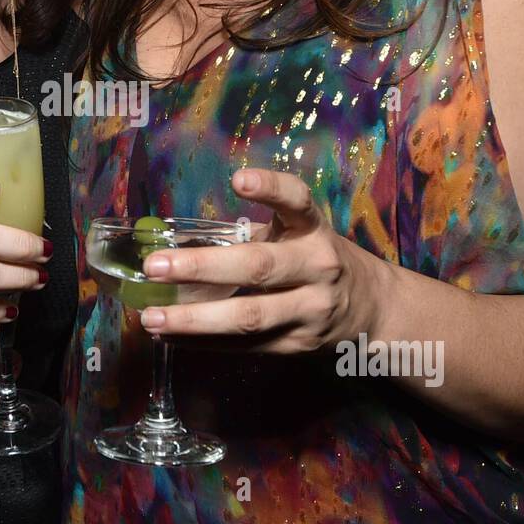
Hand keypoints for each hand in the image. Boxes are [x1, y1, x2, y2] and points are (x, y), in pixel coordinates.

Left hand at [137, 168, 386, 353]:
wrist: (371, 310)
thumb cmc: (316, 261)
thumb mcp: (300, 236)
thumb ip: (256, 235)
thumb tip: (178, 243)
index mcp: (313, 230)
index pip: (297, 202)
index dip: (271, 188)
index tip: (238, 179)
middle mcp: (316, 267)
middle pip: (259, 267)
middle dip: (202, 267)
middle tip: (154, 266)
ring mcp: (310, 310)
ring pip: (248, 317)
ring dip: (194, 319)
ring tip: (152, 317)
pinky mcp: (297, 344)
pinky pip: (245, 344)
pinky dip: (204, 341)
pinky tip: (171, 337)